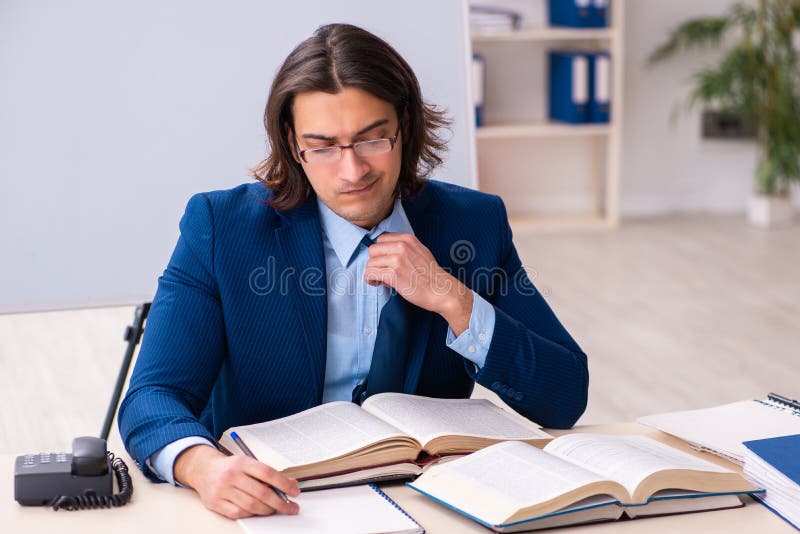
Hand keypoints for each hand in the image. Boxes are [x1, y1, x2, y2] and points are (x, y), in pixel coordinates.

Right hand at [174, 444, 299, 518]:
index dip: (284, 484)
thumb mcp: (247, 463)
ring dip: (267, 510)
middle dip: (280, 503)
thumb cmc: (230, 467)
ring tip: (275, 509)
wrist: (203, 469)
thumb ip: (267, 473)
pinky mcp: (216, 503)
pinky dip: (251, 514)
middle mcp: (231, 475)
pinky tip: (258, 511)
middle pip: (261, 492)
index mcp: (242, 462)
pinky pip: (239, 513)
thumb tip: (290, 484)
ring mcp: (222, 490)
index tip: (295, 491)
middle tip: (291, 508)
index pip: (267, 473)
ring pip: (251, 505)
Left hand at [364, 232, 472, 334]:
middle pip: (372, 250)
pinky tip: (377, 283)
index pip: (380, 239)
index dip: (380, 252)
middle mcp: (401, 246)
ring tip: (381, 280)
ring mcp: (397, 260)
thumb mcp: (420, 252)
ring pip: (370, 263)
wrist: (442, 290)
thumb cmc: (431, 275)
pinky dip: (371, 280)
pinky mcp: (393, 274)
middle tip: (382, 271)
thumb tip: (385, 252)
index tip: (385, 261)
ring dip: (372, 273)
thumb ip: (404, 248)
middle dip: (375, 262)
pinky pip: (370, 274)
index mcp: (407, 240)